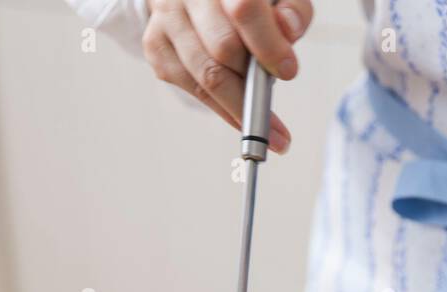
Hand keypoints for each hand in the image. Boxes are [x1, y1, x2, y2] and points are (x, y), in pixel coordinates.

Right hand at [142, 0, 312, 152]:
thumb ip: (291, 11)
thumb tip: (288, 33)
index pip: (244, 9)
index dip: (268, 45)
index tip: (287, 71)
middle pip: (222, 49)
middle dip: (252, 83)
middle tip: (269, 106)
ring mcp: (167, 18)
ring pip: (204, 76)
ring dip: (236, 105)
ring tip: (262, 124)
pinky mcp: (155, 44)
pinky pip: (190, 87)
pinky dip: (219, 108)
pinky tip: (238, 115)